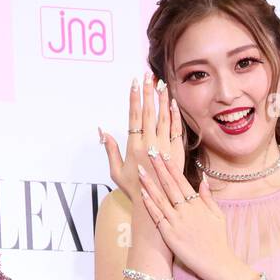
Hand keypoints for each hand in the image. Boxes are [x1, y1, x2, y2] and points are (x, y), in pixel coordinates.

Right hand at [101, 71, 184, 199]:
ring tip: (161, 83)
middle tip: (148, 75)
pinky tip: (173, 103)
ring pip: (163, 118)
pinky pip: (176, 130)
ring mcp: (164, 148)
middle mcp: (149, 145)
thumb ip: (110, 150)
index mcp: (133, 147)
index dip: (134, 98)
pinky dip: (175, 116)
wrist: (157, 204)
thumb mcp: (116, 172)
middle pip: (148, 113)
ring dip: (161, 100)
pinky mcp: (176, 153)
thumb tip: (103, 131)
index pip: (133, 117)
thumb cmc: (134, 189)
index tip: (134, 83)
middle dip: (148, 92)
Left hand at [136, 150, 229, 279]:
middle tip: (150, 153)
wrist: (217, 262)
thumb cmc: (218, 240)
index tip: (163, 154)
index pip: (181, 180)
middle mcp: (186, 210)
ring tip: (140, 170)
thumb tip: (203, 181)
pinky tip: (142, 194)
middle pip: (169, 185)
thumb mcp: (218, 215)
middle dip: (159, 168)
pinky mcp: (169, 234)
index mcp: (198, 204)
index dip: (171, 166)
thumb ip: (208, 198)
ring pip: (160, 198)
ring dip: (149, 183)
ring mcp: (177, 222)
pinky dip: (149, 204)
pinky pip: (157, 216)